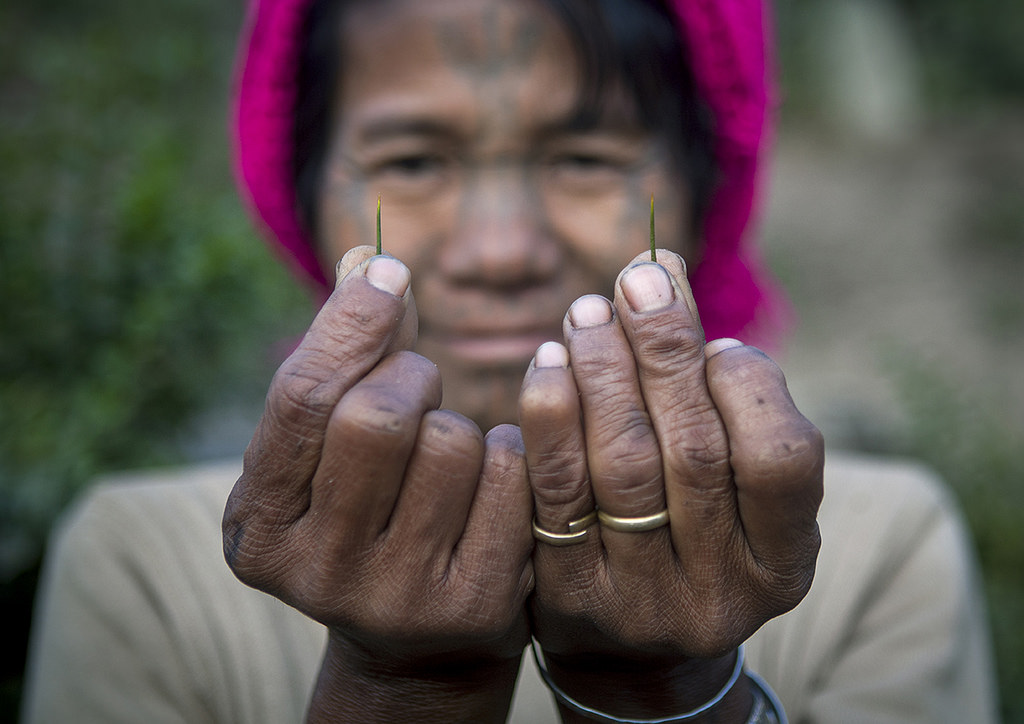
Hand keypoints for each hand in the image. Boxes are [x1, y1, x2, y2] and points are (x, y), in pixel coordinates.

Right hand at [223, 247, 533, 722]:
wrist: (421, 640)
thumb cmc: (371, 514)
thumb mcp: (331, 453)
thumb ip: (344, 359)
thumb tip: (367, 258)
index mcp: (259, 526)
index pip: (304, 398)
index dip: (351, 323)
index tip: (390, 272)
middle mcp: (315, 572)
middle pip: (377, 417)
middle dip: (411, 374)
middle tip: (420, 381)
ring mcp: (396, 597)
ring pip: (452, 442)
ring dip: (462, 424)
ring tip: (450, 457)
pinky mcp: (473, 605)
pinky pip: (511, 476)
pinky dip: (511, 454)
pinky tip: (495, 482)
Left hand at [519, 250, 823, 720]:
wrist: (630, 649)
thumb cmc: (693, 537)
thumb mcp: (739, 495)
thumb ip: (724, 406)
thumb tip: (671, 292)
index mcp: (782, 563)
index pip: (784, 459)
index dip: (747, 385)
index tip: (714, 337)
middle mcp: (720, 593)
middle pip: (694, 450)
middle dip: (664, 351)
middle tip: (639, 278)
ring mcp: (641, 602)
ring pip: (623, 463)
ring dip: (603, 370)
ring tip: (588, 312)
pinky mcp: (569, 594)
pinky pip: (555, 490)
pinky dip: (551, 414)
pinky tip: (547, 362)